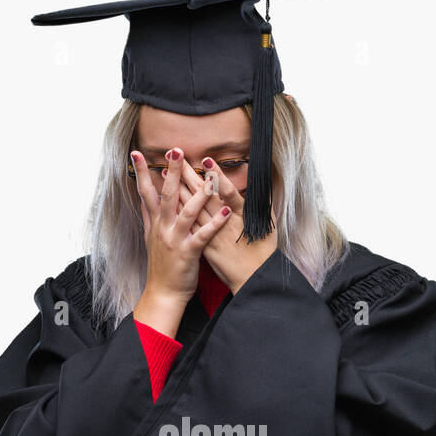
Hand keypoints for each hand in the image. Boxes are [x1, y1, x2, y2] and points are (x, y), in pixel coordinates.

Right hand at [131, 147, 232, 330]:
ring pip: (186, 212)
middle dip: (172, 172)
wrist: (163, 294)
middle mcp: (163, 228)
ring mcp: (175, 240)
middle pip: (167, 195)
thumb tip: (144, 197)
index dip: (141, 172)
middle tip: (176, 150)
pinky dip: (215, 223)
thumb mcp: (150, 239)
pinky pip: (203, 236)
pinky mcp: (188, 253)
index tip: (135, 152)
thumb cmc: (161, 266)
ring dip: (199, 194)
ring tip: (210, 178)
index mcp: (156, 223)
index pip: (146, 192)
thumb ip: (149, 216)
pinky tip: (227, 211)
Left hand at [168, 155, 277, 295]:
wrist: (253, 278)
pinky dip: (179, 213)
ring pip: (193, 209)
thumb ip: (263, 204)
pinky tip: (169, 202)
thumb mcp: (268, 225)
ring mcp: (213, 235)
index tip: (206, 160)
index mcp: (242, 215)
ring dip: (178, 189)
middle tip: (176, 157)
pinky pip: (190, 227)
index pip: (228, 191)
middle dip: (189, 175)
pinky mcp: (205, 246)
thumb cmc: (263, 251)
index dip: (217, 176)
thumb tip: (264, 187)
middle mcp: (225, 223)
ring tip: (168, 172)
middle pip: (205, 195)